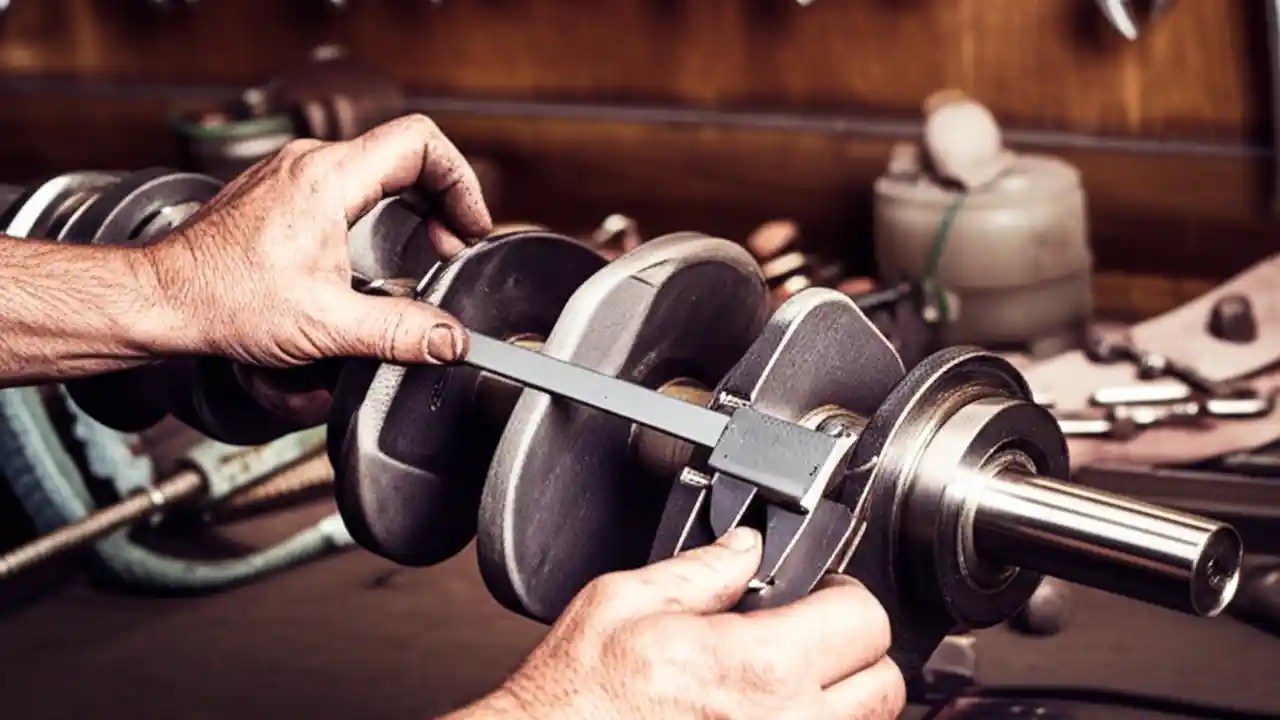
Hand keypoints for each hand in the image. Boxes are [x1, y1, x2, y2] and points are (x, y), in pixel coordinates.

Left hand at [144, 114, 491, 367]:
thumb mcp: (326, 326)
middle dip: (441, 199)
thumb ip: (400, 332)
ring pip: (375, 167)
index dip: (461, 184)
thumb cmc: (223, 301)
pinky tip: (374, 251)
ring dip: (409, 204)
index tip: (469, 229)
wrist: (160, 299)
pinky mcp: (279, 193)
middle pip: (404, 155)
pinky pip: (345, 184)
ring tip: (423, 248)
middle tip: (449, 247)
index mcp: (328, 178)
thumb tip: (450, 340)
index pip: (421, 145)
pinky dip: (376, 210)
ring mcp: (291, 173)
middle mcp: (309, 163)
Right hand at [452, 528, 904, 719]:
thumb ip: (700, 570)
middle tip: (809, 642)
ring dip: (838, 704)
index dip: (842, 596)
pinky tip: (761, 716)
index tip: (818, 596)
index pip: (865, 618)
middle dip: (854, 654)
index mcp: (757, 667)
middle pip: (887, 685)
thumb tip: (745, 546)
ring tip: (781, 686)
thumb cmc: (577, 699)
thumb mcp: (623, 603)